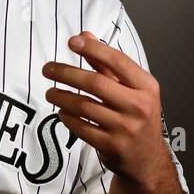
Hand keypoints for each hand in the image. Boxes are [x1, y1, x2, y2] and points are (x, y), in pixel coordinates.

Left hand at [41, 32, 172, 190]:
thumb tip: (85, 35)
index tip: (72, 42)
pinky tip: (61, 111)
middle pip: (95, 83)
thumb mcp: (131, 89)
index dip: (93, 49)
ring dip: (60, 96)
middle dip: (66, 73)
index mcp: (147, 87)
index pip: (117, 61)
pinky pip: (81, 127)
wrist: (147, 158)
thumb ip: (106, 63)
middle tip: (47, 69)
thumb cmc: (136, 116)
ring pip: (83, 106)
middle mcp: (139, 106)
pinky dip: (66, 117)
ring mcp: (126, 128)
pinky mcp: (112, 146)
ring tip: (50, 92)